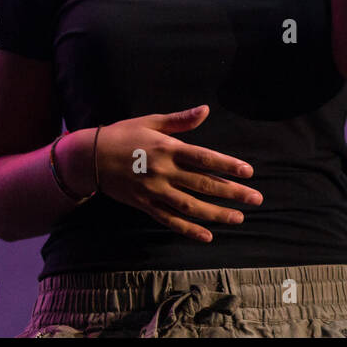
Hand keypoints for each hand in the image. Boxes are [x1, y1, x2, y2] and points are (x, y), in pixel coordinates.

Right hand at [93, 105, 262, 241]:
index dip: (227, 165)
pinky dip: (189, 230)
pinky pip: (170, 221)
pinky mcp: (145, 205)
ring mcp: (154, 191)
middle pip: (204, 184)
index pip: (204, 158)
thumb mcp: (151, 122)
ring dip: (217, 214)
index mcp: (167, 148)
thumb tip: (206, 110)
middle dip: (232, 193)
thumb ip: (180, 120)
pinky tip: (208, 235)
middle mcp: (163, 171)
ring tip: (239, 218)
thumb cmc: (122, 135)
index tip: (248, 172)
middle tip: (256, 198)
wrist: (89, 157)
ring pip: (191, 206)